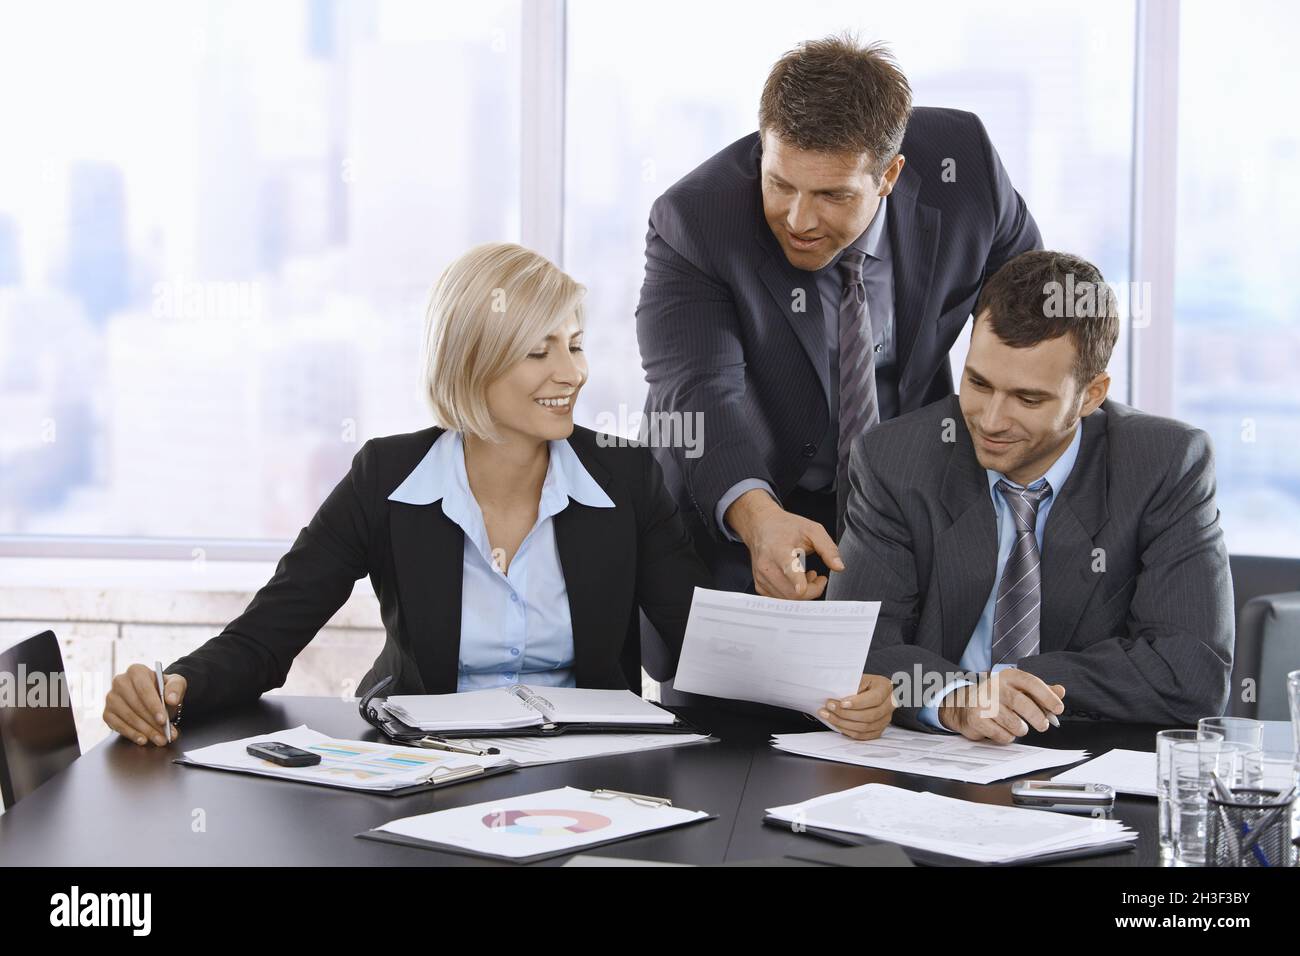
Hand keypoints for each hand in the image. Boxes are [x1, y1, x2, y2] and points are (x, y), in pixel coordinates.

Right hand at [103, 664, 186, 746]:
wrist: (154, 697)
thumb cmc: (163, 689)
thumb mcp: (176, 684)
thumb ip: (176, 688)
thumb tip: (172, 699)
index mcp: (136, 671)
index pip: (144, 690)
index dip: (153, 706)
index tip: (163, 720)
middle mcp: (120, 682)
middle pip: (136, 706)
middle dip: (152, 723)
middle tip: (165, 735)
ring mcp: (111, 698)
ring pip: (128, 717)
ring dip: (144, 731)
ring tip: (159, 739)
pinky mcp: (107, 713)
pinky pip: (117, 726)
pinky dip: (131, 734)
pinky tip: (143, 739)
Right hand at [725, 489, 843, 599]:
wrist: (761, 526)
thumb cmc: (786, 527)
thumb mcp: (812, 530)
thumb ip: (828, 549)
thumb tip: (839, 567)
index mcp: (779, 550)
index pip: (789, 570)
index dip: (800, 583)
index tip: (807, 586)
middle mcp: (767, 566)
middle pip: (793, 593)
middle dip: (813, 590)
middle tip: (819, 578)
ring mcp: (761, 578)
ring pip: (788, 599)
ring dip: (803, 593)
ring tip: (808, 576)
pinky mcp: (760, 585)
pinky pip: (780, 599)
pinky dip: (792, 595)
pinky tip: (797, 582)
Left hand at [818, 674, 895, 739]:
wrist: (869, 689)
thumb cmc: (862, 682)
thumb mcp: (859, 678)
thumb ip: (852, 685)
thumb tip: (837, 695)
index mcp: (885, 687)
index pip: (875, 698)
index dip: (858, 703)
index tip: (842, 703)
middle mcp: (890, 704)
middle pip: (870, 715)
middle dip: (846, 713)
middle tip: (829, 707)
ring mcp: (885, 719)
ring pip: (865, 727)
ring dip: (843, 723)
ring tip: (827, 715)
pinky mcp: (878, 730)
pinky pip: (863, 735)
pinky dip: (847, 731)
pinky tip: (836, 723)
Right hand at [937, 670, 1064, 743]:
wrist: (965, 705)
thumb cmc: (997, 698)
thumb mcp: (1018, 690)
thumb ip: (1040, 691)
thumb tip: (1060, 691)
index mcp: (1008, 676)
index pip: (1031, 683)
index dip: (1047, 696)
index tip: (1058, 709)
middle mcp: (994, 686)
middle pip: (1021, 702)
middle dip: (1037, 717)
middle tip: (1043, 725)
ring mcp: (983, 702)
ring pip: (1013, 722)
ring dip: (1021, 729)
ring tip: (1020, 728)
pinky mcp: (976, 719)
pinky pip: (1001, 734)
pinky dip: (1007, 736)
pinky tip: (1003, 730)